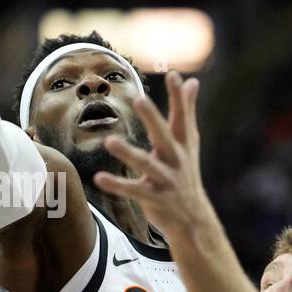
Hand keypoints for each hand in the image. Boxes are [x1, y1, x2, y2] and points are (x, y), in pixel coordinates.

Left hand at [93, 71, 214, 239]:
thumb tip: (193, 81)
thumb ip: (187, 111)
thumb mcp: (189, 142)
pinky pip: (133, 190)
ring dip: (128, 153)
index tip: (174, 75)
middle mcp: (176, 159)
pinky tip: (98, 178)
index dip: (179, 96)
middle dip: (152, 118)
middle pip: (164, 135)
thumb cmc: (186, 172)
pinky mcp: (154, 198)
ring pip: (146, 164)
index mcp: (183, 144)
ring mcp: (166, 179)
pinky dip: (116, 185)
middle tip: (139, 98)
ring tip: (110, 141)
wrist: (193, 217)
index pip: (181, 116)